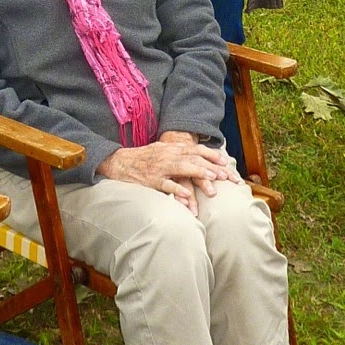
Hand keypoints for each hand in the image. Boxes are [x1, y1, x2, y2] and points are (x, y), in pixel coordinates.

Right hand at [96, 137, 238, 210]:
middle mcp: (167, 156)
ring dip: (198, 174)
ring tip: (212, 182)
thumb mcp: (160, 150)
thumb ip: (176, 151)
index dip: (211, 154)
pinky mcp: (151, 180)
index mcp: (171, 148)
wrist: (118, 162)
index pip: (195, 149)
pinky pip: (166, 185)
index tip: (225, 162)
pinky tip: (187, 196)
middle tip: (226, 176)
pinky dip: (177, 190)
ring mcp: (160, 168)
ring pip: (182, 169)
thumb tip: (193, 152)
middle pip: (193, 158)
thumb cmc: (141, 158)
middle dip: (211, 166)